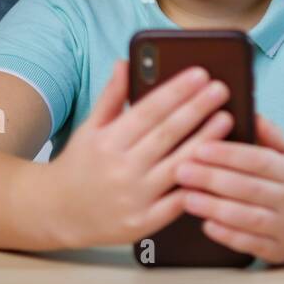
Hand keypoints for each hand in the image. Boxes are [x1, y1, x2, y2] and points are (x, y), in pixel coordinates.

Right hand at [38, 59, 233, 248]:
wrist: (56, 213)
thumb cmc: (79, 165)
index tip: (200, 74)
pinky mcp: (143, 223)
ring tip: (227, 119)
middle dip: (198, 109)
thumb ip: (112, 96)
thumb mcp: (90, 128)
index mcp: (107, 141)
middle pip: (167, 134)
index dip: (177, 90)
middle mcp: (120, 168)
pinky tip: (217, 165)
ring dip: (205, 141)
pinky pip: (178, 202)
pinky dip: (198, 184)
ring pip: (178, 165)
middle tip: (221, 89)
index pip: (149, 110)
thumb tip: (127, 61)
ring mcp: (133, 198)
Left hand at [174, 112, 283, 264]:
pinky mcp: (279, 251)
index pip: (258, 160)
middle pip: (249, 188)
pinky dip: (227, 235)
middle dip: (212, 179)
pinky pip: (250, 244)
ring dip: (215, 208)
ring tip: (186, 197)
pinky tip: (206, 225)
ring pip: (248, 218)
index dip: (228, 154)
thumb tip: (248, 112)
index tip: (199, 147)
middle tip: (181, 170)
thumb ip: (267, 132)